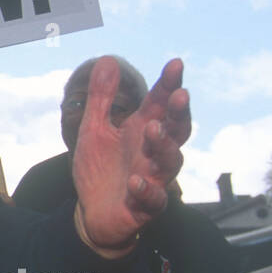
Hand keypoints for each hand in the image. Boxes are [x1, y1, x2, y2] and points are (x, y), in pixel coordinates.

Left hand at [72, 57, 190, 252]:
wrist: (92, 213)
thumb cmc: (99, 169)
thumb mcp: (94, 129)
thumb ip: (102, 98)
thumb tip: (107, 59)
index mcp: (142, 130)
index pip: (161, 104)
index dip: (169, 85)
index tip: (175, 64)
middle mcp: (153, 152)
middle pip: (176, 130)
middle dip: (179, 113)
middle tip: (179, 95)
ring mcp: (153, 178)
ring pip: (170, 162)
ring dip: (164, 146)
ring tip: (152, 130)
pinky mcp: (145, 207)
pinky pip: (154, 199)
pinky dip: (146, 190)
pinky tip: (135, 180)